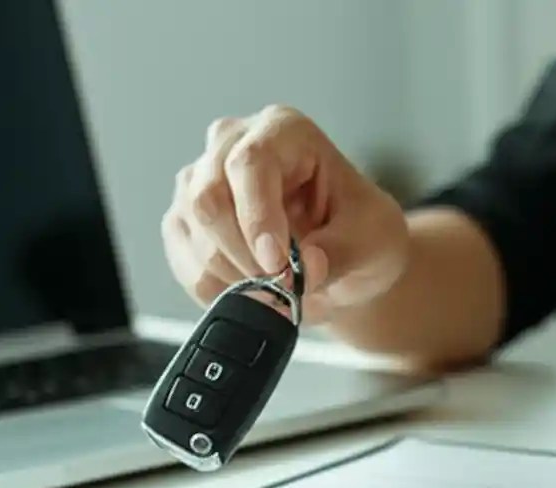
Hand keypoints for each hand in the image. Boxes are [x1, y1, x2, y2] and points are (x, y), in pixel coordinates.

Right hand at [161, 105, 409, 323]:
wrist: (344, 261)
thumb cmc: (358, 233)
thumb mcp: (371, 242)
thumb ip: (338, 255)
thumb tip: (303, 269)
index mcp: (285, 131)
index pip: (250, 162)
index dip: (258, 218)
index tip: (277, 264)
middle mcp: (232, 144)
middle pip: (208, 197)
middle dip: (244, 255)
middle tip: (281, 284)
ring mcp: (200, 180)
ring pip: (192, 232)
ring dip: (233, 275)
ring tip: (274, 287)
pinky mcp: (184, 220)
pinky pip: (184, 261)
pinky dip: (217, 288)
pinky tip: (250, 289)